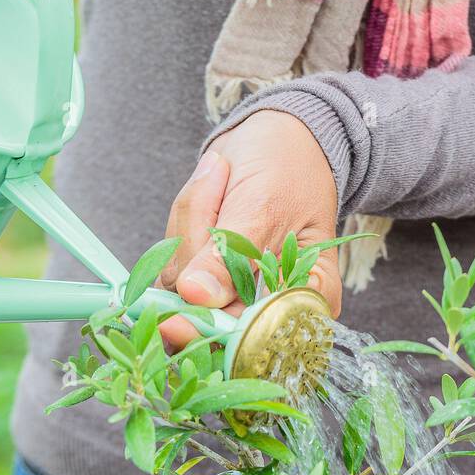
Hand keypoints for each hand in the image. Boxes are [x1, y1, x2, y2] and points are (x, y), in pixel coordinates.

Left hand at [159, 111, 339, 348]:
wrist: (280, 136)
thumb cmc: (286, 167)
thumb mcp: (260, 205)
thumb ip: (227, 255)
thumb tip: (194, 296)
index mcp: (303, 302)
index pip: (256, 338)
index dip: (213, 333)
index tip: (175, 321)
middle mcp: (270, 311)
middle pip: (212, 318)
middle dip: (199, 254)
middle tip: (221, 181)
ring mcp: (234, 298)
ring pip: (183, 292)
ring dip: (188, 229)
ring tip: (222, 181)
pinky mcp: (205, 283)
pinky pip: (171, 269)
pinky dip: (180, 227)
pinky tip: (211, 193)